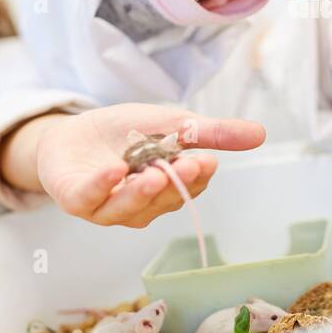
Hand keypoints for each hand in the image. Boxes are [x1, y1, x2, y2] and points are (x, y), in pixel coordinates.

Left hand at [30, 105, 264, 227]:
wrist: (70, 132)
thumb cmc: (124, 133)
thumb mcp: (172, 124)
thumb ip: (211, 132)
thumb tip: (260, 133)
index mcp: (166, 190)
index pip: (189, 189)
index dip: (199, 177)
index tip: (208, 160)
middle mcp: (140, 206)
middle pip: (163, 201)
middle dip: (176, 183)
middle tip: (190, 165)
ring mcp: (107, 208)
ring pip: (129, 208)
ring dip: (143, 193)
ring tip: (155, 174)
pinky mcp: (76, 199)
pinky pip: (90, 199)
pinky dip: (102, 188)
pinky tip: (113, 171)